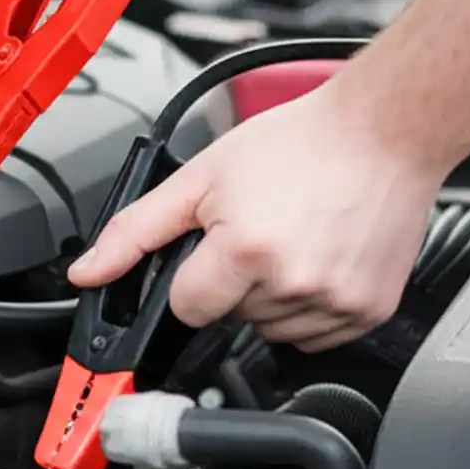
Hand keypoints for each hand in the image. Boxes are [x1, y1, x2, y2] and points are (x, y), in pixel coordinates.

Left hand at [67, 85, 446, 352]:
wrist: (382, 132)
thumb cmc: (298, 145)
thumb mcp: (199, 178)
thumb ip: (133, 232)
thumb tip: (87, 273)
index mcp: (246, 251)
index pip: (185, 308)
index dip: (189, 279)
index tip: (210, 253)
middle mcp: (292, 283)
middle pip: (228, 316)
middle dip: (231, 281)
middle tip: (257, 232)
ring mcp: (335, 302)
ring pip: (269, 329)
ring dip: (268, 296)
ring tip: (288, 241)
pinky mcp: (368, 312)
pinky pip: (314, 336)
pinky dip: (306, 307)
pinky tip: (314, 260)